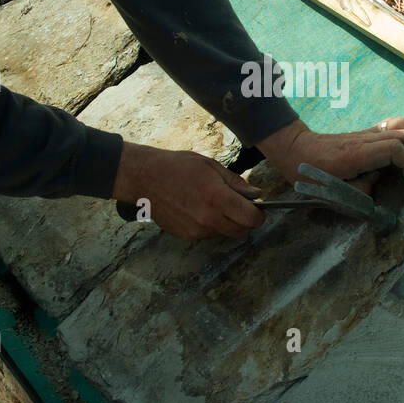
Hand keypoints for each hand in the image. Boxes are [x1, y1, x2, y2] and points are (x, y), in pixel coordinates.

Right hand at [111, 142, 264, 239]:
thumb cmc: (178, 166)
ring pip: (225, 234)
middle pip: (241, 232)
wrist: (145, 178)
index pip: (251, 219)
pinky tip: (199, 209)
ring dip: (227, 224)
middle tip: (239, 207)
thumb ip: (236, 183)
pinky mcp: (186, 236)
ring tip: (214, 205)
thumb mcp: (211, 166)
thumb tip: (256, 194)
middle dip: (245, 222)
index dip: (258, 214)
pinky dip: (210, 226)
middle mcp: (208, 218)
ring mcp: (196, 230)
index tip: (257, 209)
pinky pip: (208, 235)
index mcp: (217, 198)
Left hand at [257, 117, 403, 194]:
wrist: (296, 150)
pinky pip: (395, 127)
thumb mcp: (332, 192)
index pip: (397, 149)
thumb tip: (379, 184)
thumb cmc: (309, 173)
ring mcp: (368, 133)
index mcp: (358, 153)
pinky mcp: (368, 133)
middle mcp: (367, 138)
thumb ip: (360, 191)